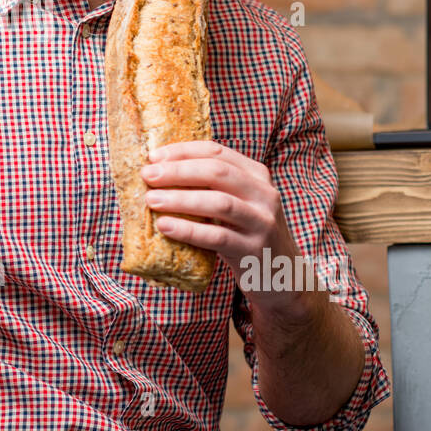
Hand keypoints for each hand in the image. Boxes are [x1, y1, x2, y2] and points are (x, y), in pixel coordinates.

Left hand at [140, 140, 309, 314]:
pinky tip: (165, 226)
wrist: (283, 278)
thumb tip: (160, 172)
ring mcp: (262, 223)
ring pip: (219, 202)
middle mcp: (264, 195)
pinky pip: (218, 237)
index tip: (153, 156)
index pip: (217, 152)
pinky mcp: (253, 251)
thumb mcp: (239, 203)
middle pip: (217, 172)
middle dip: (178, 171)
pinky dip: (188, 230)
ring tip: (151, 200)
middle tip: (147, 175)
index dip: (183, 151)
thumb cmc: (247, 235)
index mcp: (257, 176)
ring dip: (180, 199)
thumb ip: (213, 187)